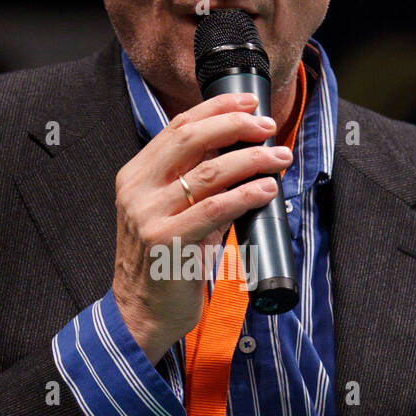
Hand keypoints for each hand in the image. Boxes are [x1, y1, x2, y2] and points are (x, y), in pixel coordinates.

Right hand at [112, 91, 292, 363]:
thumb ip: (197, 186)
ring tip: (279, 158)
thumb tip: (244, 156)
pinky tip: (267, 189)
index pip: (177, 127)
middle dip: (236, 125)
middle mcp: (137, 190)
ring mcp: (149, 216)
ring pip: (210, 172)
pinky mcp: (167, 242)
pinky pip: (216, 209)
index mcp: (135, 176)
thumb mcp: (171, 214)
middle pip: (191, 139)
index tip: (249, 102)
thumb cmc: (162, 263)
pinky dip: (246, 194)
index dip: (216, 108)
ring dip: (252, 160)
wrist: (140, 313)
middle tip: (267, 126)